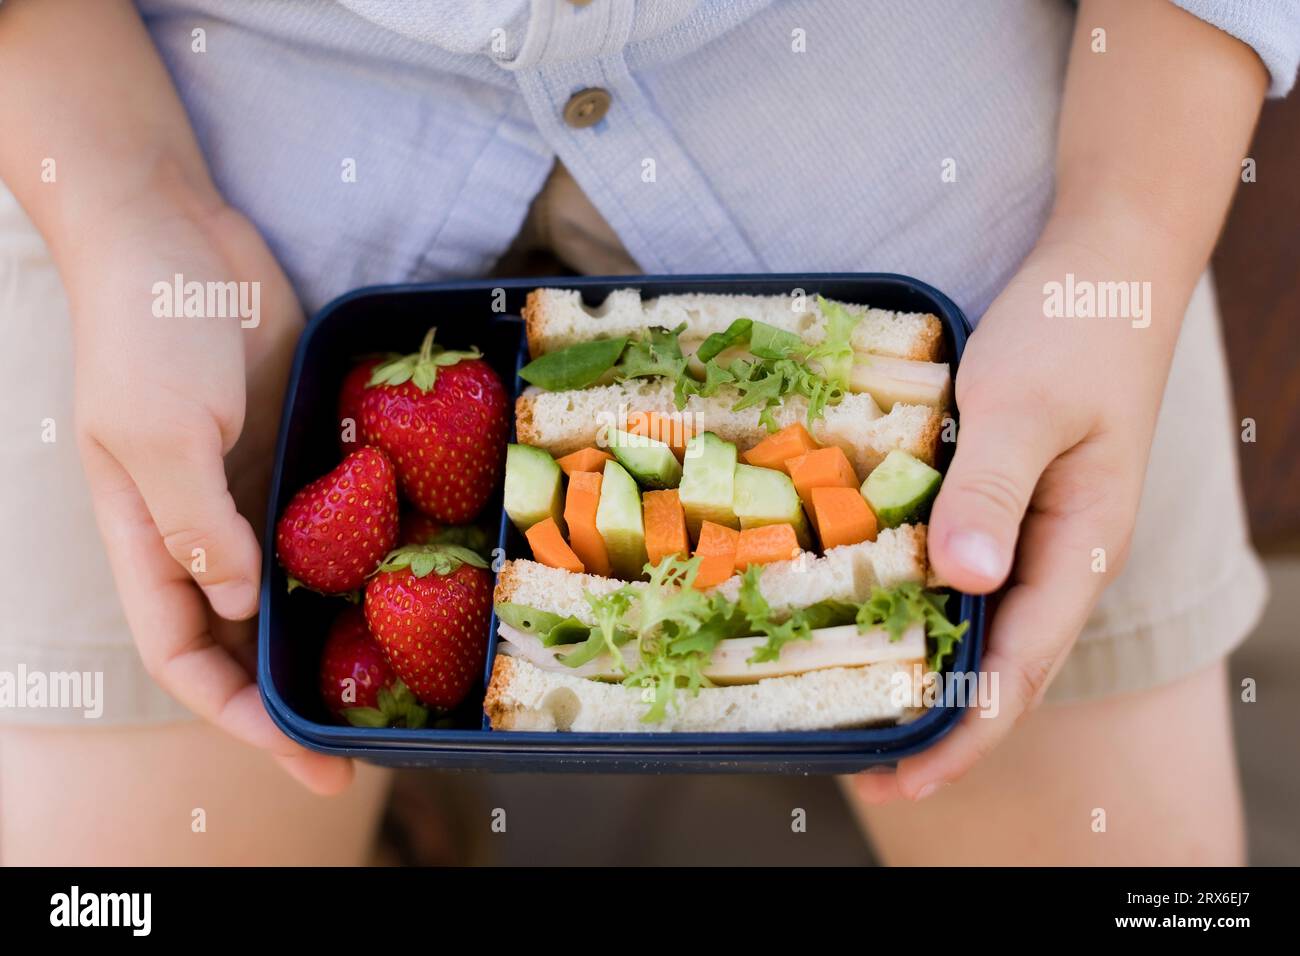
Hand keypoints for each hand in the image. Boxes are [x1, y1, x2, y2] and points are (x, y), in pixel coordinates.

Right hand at [69, 193, 351, 793]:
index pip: (184, 656)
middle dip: (293, 698)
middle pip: (245, 640)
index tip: (299, 756)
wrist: (176, 232)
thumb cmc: (149, 330)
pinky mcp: (300, 450)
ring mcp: (254, 490)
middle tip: (366, 746)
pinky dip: (363, 557)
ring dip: (335, 635)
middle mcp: (202, 529)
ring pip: (295, 589)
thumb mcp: (159, 432)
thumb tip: (242, 606)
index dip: (235, 716)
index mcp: (148, 539)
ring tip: (403, 681)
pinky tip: (415, 582)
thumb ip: (198, 524)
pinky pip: (335, 521)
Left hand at [854, 235, 1184, 802]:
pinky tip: (875, 611)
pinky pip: (966, 571)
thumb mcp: (1023, 405)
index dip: (965, 734)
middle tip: (860, 763)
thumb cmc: (1072, 330)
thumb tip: (969, 583)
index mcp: (1080, 548)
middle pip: (1002, 664)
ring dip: (929, 671)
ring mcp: (1035, 528)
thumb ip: (993, 492)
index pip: (1022, 668)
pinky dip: (923, 604)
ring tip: (859, 708)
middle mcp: (1059, 554)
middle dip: (940, 724)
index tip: (903, 780)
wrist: (1108, 265)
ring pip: (982, 624)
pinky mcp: (1007, 500)